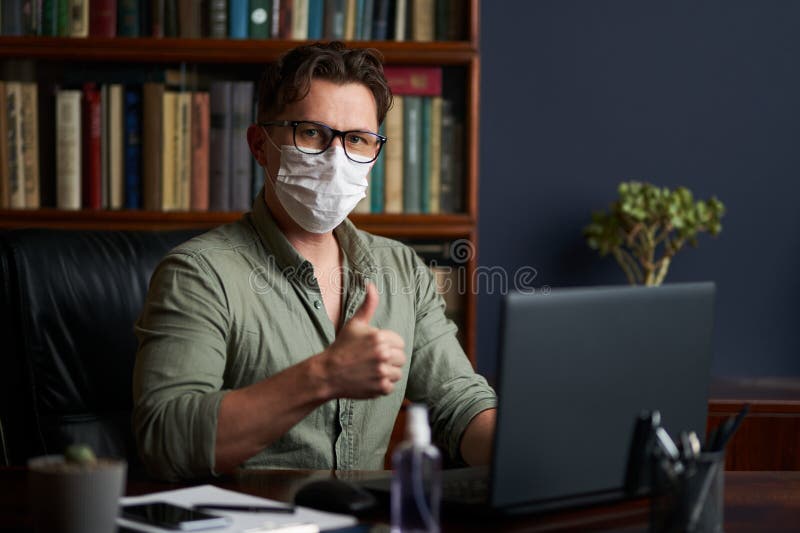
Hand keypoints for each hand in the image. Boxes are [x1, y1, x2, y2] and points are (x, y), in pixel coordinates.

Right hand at [318, 283, 405, 398]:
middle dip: (389, 359)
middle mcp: (383, 354)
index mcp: (379, 337)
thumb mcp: (355, 323)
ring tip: (371, 370)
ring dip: (387, 373)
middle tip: (372, 360)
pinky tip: (369, 379)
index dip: (388, 345)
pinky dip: (382, 385)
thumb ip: (368, 305)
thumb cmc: (342, 346)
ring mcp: (382, 372)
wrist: (328, 373)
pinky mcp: (381, 388)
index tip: (374, 349)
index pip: (400, 343)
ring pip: (398, 373)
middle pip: (401, 358)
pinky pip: (391, 386)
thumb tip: (371, 284)